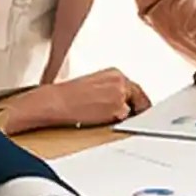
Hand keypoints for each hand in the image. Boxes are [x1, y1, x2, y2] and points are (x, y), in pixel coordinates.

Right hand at [4, 68, 151, 133]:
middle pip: (140, 97)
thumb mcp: (94, 85)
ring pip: (133, 109)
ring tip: (103, 116)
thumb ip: (112, 89)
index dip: (136, 101)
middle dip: (137, 108)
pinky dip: (117, 123)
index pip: (135, 88)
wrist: (56, 102)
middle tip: (130, 118)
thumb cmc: (69, 96)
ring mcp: (120, 94)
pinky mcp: (117, 108)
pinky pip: (125, 120)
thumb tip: (124, 102)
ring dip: (124, 115)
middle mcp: (120, 80)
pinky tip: (101, 120)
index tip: (137, 108)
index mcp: (115, 72)